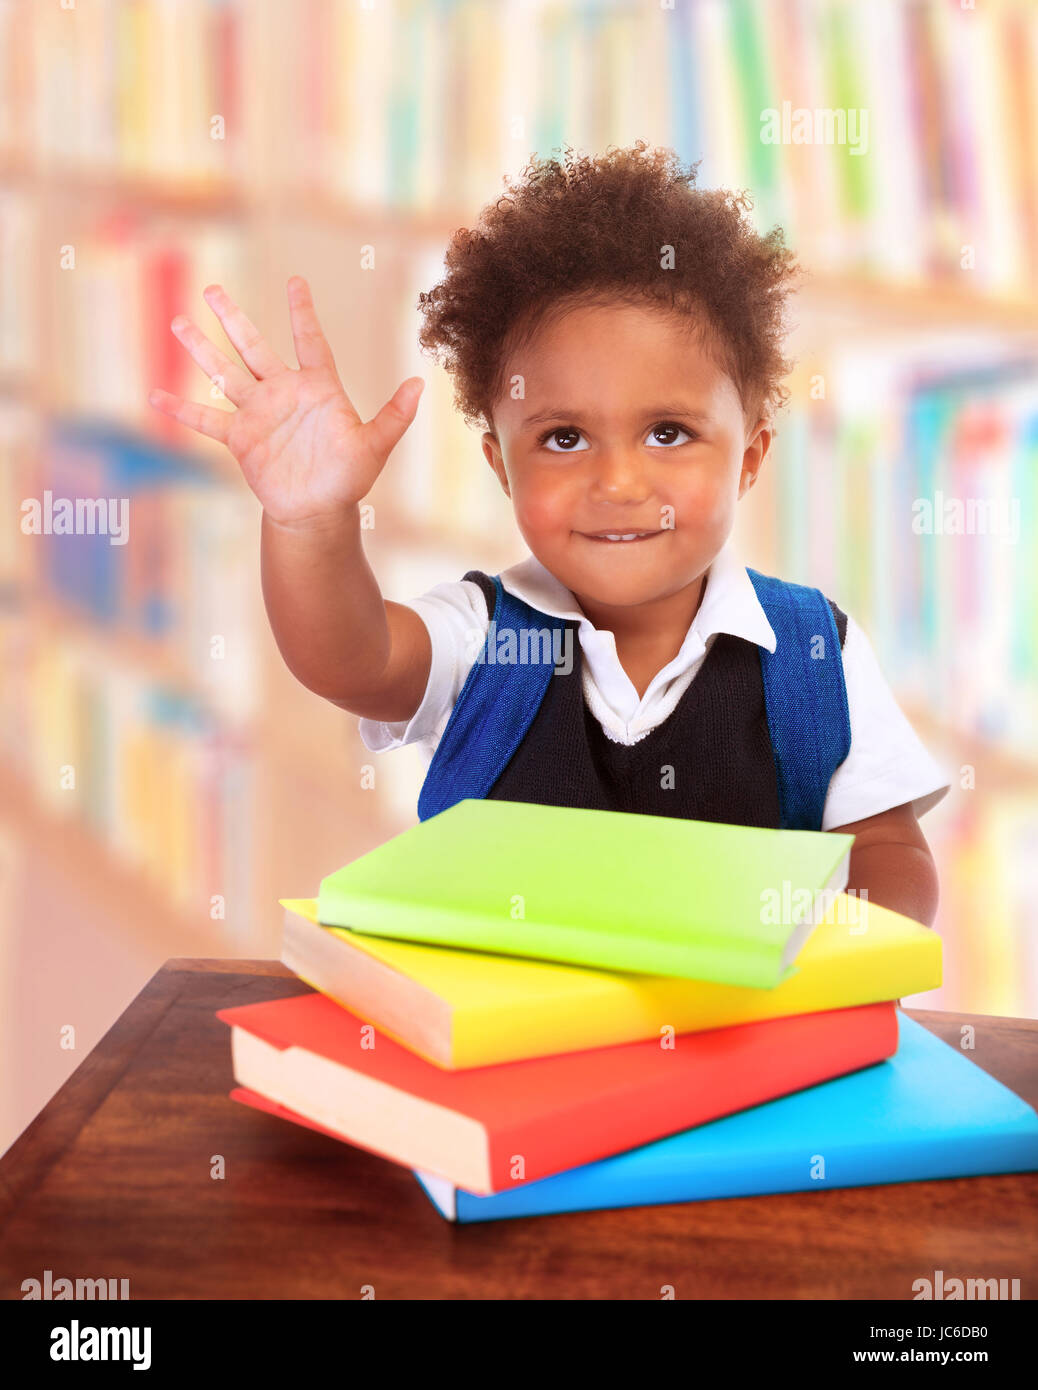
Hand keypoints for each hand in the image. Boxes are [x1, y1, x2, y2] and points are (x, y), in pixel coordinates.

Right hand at [148, 276, 423, 525]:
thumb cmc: (348, 479)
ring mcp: (258, 414)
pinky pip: (207, 420)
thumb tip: (420, 384)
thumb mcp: (375, 446)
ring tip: (177, 322)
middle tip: (212, 289)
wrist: (317, 512)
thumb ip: (395, 415)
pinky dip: (182, 409)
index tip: (296, 281)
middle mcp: (283, 394)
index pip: (309, 341)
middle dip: (232, 318)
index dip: (302, 313)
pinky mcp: (241, 439)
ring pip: (224, 373)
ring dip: (201, 350)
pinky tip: (155, 396)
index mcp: (317, 388)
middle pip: (253, 347)